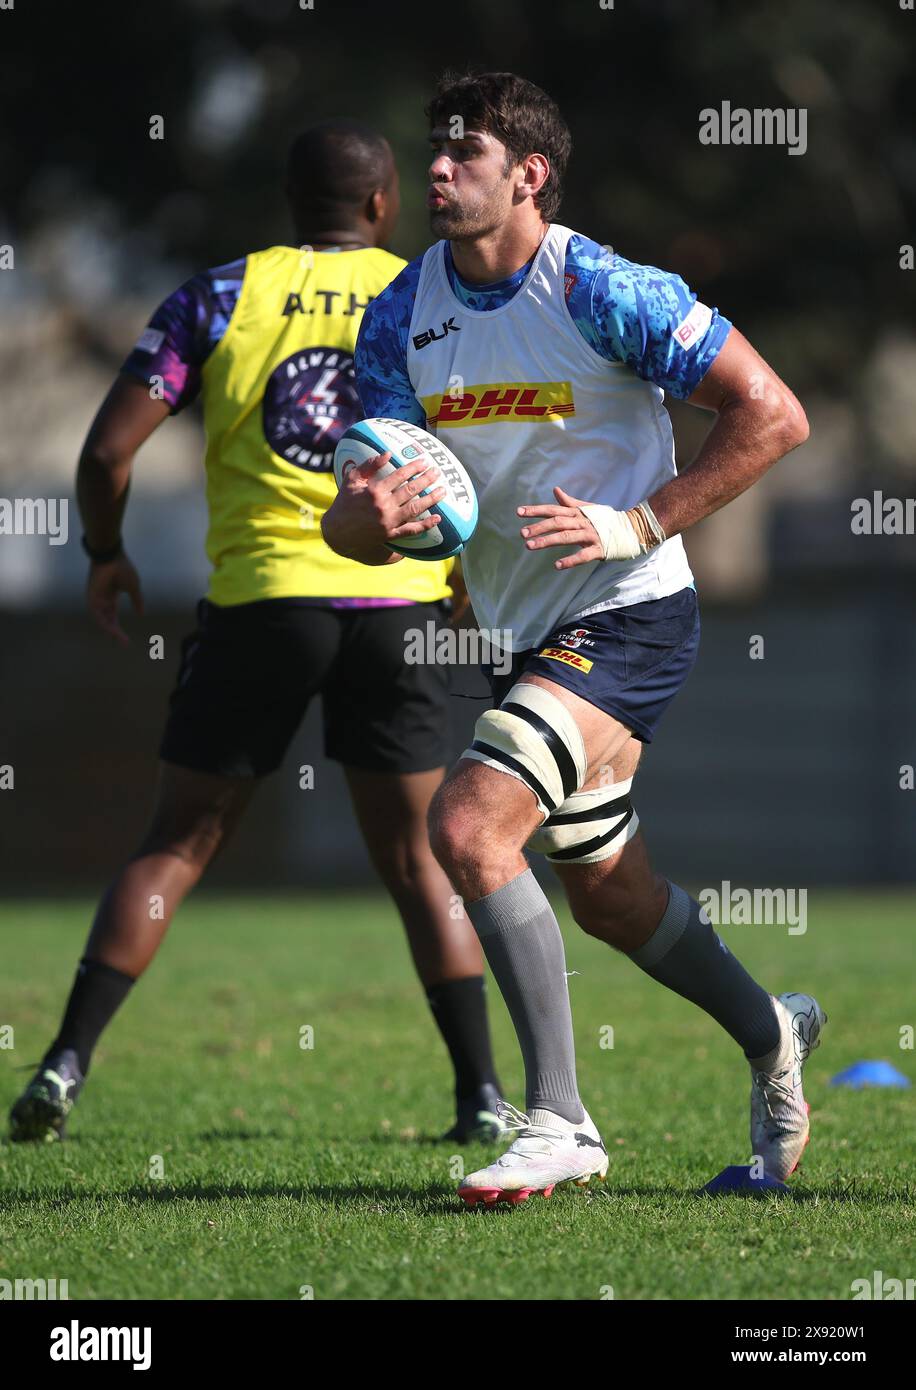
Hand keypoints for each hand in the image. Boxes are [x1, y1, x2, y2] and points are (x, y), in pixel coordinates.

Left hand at [87, 551, 143, 644]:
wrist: (112, 556)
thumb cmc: (122, 569)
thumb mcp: (133, 588)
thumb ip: (137, 601)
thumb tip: (142, 614)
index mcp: (111, 598)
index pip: (113, 617)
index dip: (119, 629)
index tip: (127, 640)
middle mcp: (102, 600)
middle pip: (107, 621)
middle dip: (115, 632)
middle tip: (125, 643)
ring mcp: (96, 599)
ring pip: (101, 619)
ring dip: (110, 629)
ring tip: (119, 638)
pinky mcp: (92, 597)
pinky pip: (96, 613)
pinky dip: (103, 621)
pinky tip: (111, 627)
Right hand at [321, 452, 447, 563]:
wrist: (337, 531)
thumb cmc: (344, 502)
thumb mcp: (352, 480)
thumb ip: (369, 465)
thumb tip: (388, 453)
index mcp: (374, 490)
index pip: (399, 475)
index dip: (414, 467)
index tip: (424, 461)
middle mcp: (383, 506)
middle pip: (411, 490)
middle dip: (427, 479)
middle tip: (438, 472)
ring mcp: (388, 521)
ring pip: (415, 508)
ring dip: (431, 499)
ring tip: (443, 491)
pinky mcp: (390, 534)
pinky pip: (411, 530)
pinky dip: (425, 525)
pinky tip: (437, 518)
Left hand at [517, 486, 606, 570]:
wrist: (631, 529)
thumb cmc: (605, 520)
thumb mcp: (587, 509)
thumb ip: (569, 502)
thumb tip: (555, 490)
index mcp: (577, 513)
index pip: (553, 510)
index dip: (536, 510)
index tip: (519, 512)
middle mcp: (582, 522)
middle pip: (557, 523)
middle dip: (539, 527)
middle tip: (522, 533)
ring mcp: (590, 535)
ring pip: (566, 537)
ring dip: (547, 541)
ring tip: (530, 546)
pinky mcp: (599, 549)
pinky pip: (583, 555)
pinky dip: (570, 560)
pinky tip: (557, 565)